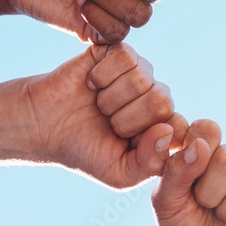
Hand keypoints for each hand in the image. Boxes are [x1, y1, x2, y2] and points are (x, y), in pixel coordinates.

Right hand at [21, 43, 184, 188]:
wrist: (44, 125)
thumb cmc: (85, 151)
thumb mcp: (119, 174)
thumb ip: (150, 163)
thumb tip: (167, 131)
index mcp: (165, 126)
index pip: (181, 128)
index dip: (154, 137)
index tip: (127, 144)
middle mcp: (158, 97)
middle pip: (162, 102)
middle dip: (126, 120)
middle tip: (107, 123)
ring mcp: (142, 72)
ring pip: (141, 80)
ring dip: (109, 99)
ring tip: (98, 104)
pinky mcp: (121, 52)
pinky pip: (125, 59)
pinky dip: (100, 76)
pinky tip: (92, 83)